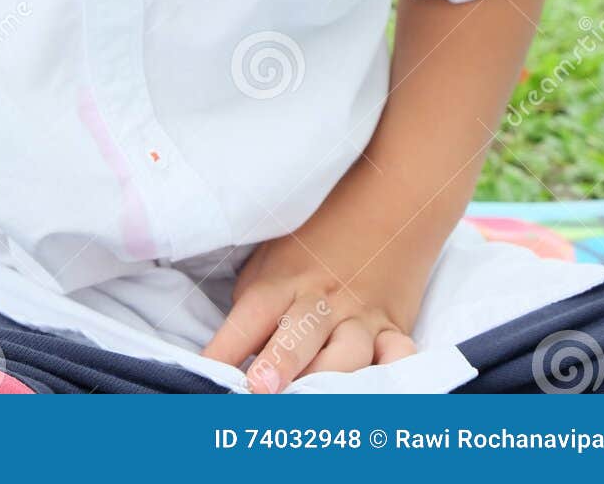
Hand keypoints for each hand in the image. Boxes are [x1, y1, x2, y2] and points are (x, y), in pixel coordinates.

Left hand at [201, 236, 419, 391]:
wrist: (383, 200)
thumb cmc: (313, 239)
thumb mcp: (270, 260)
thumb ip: (255, 310)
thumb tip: (231, 360)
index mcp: (282, 282)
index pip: (248, 316)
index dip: (225, 349)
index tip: (204, 378)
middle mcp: (320, 301)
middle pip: (300, 332)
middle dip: (281, 362)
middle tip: (261, 387)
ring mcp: (360, 315)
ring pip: (349, 351)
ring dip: (330, 378)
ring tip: (315, 401)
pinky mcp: (393, 327)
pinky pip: (399, 354)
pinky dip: (393, 373)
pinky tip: (381, 389)